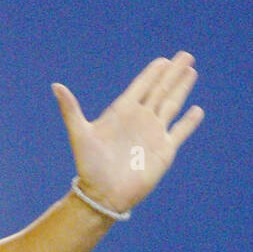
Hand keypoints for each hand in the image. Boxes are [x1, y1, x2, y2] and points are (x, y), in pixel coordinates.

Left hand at [51, 51, 203, 215]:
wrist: (103, 195)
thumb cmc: (89, 167)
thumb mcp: (80, 134)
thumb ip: (70, 109)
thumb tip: (56, 86)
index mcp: (122, 112)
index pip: (141, 86)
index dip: (152, 73)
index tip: (163, 60)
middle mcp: (140, 120)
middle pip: (160, 90)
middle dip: (173, 73)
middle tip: (186, 56)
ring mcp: (153, 134)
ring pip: (172, 105)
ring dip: (182, 89)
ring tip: (191, 72)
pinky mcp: (164, 150)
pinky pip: (180, 132)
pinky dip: (189, 122)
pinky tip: (197, 110)